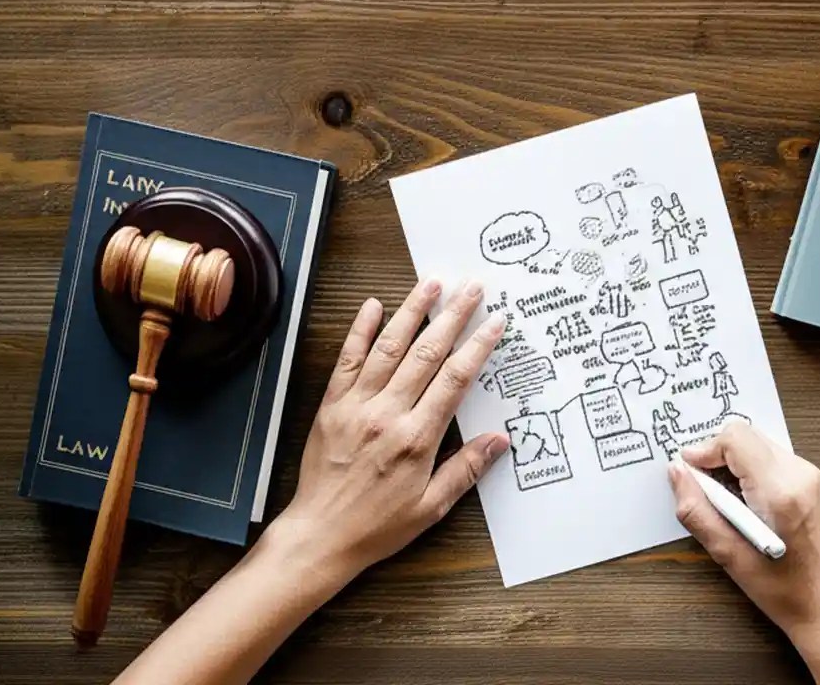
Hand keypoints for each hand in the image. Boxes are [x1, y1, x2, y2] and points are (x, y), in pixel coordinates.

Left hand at [266, 279, 507, 594]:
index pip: (455, 380)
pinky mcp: (332, 406)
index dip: (477, 346)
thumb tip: (500, 440)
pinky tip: (373, 306)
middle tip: (471, 288)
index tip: (495, 322)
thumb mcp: (431, 507)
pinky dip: (360, 331)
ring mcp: (356, 406)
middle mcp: (387, 414)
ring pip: (389, 348)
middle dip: (452, 317)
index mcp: (416, 439)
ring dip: (412, 312)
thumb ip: (466, 469)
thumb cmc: (377, 527)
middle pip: (426, 354)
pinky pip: (347, 360)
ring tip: (431, 284)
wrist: (320, 535)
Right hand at [668, 422, 819, 634]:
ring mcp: (809, 475)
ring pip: (756, 444)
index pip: (735, 438)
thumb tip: (677, 473)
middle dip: (717, 456)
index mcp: (780, 491)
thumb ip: (697, 510)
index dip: (705, 451)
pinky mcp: (810, 481)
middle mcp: (799, 475)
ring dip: (732, 465)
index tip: (690, 473)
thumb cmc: (786, 591)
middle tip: (706, 491)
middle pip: (745, 435)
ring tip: (727, 504)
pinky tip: (745, 504)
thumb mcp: (729, 556)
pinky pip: (769, 458)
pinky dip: (748, 471)